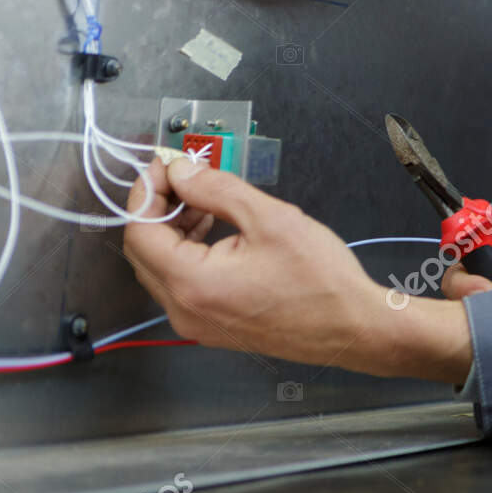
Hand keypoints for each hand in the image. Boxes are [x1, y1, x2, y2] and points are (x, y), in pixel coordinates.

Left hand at [122, 157, 472, 384]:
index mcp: (191, 283)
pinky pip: (181, 285)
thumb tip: (180, 171)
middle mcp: (183, 310)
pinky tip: (216, 232)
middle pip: (143, 251)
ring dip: (172, 231)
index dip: (147, 192)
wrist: (352, 328)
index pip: (139, 231)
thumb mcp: (271, 219)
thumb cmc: (319, 276)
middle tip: (186, 178)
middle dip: (158, 209)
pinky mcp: (211, 327)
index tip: (168, 164)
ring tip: (206, 203)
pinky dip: (187, 254)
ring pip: (160, 268)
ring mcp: (195, 324)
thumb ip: (217, 190)